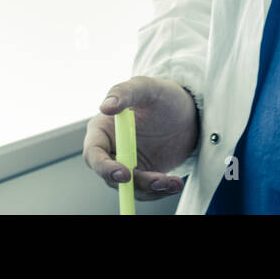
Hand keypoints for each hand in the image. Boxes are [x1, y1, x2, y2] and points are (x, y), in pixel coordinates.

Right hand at [82, 76, 198, 200]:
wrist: (186, 113)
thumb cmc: (162, 95)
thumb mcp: (146, 87)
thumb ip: (125, 92)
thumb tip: (105, 106)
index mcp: (102, 129)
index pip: (93, 154)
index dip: (104, 167)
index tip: (125, 173)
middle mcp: (110, 150)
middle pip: (110, 177)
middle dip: (134, 184)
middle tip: (159, 181)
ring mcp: (126, 164)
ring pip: (130, 188)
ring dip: (151, 189)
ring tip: (173, 182)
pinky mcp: (142, 175)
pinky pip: (146, 191)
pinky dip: (160, 191)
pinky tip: (174, 183)